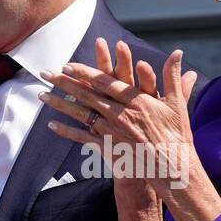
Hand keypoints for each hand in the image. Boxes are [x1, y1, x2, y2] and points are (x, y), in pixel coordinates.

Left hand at [40, 46, 197, 202]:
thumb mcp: (177, 102)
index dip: (84, 72)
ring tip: (41, 94)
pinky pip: (83, 137)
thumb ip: (172, 76)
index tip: (68, 64)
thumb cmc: (176, 135)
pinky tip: (52, 125)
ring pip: (80, 113)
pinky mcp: (107, 147)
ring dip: (59, 103)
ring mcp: (111, 130)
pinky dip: (67, 131)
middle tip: (45, 73)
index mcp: (134, 100)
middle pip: (86, 94)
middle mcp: (119, 113)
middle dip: (64, 82)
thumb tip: (179, 52)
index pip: (104, 81)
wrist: (172, 168)